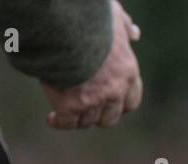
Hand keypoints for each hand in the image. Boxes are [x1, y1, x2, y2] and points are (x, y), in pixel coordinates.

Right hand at [41, 1, 142, 129]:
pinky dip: (59, 122)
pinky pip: (66, 122)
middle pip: (110, 118)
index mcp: (127, 73)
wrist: (64, 27)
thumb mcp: (113, 17)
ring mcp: (94, 101)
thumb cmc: (88, 17)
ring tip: (65, 113)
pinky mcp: (72, 106)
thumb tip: (135, 33)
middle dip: (99, 116)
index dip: (119, 105)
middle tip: (85, 108)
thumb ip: (124, 27)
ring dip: (78, 119)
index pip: (131, 102)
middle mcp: (114, 91)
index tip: (109, 102)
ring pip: (88, 121)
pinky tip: (52, 119)